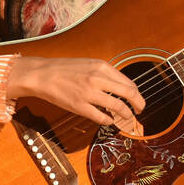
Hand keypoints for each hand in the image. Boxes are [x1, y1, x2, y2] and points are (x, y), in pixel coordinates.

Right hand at [5, 57, 145, 132]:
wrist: (43, 74)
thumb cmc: (66, 69)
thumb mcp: (90, 64)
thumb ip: (106, 74)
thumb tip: (123, 87)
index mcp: (102, 66)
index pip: (128, 82)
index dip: (137, 94)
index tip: (137, 100)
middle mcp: (98, 79)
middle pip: (129, 94)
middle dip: (139, 104)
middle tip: (140, 110)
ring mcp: (89, 94)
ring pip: (118, 107)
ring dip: (126, 115)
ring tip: (127, 117)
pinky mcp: (80, 107)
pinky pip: (102, 117)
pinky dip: (109, 120)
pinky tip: (110, 120)